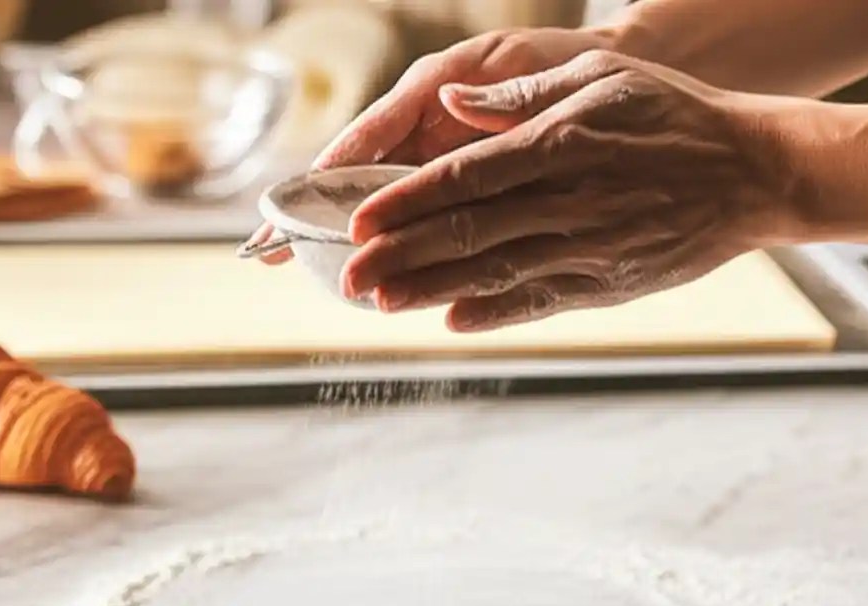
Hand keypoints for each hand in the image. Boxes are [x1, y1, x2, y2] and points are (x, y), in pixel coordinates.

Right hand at [243, 28, 611, 263]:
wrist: (600, 81)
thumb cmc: (562, 68)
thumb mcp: (530, 70)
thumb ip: (494, 91)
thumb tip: (448, 101)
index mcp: (429, 93)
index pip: (366, 137)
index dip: (327, 173)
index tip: (293, 204)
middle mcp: (419, 129)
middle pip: (353, 175)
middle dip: (310, 212)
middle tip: (266, 249)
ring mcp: (431, 160)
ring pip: (377, 203)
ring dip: (335, 234)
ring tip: (289, 266)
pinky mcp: (452, 187)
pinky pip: (413, 219)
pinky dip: (386, 244)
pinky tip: (365, 275)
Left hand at [341, 50, 807, 331]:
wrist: (755, 173)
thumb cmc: (674, 115)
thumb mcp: (601, 78)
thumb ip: (521, 94)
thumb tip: (451, 104)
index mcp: (559, 145)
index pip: (464, 177)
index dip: (406, 202)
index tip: (359, 221)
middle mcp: (567, 201)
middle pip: (466, 234)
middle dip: (399, 256)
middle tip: (348, 275)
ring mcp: (588, 249)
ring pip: (493, 274)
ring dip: (431, 290)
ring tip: (380, 301)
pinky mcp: (608, 284)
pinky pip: (541, 302)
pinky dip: (494, 313)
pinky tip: (451, 321)